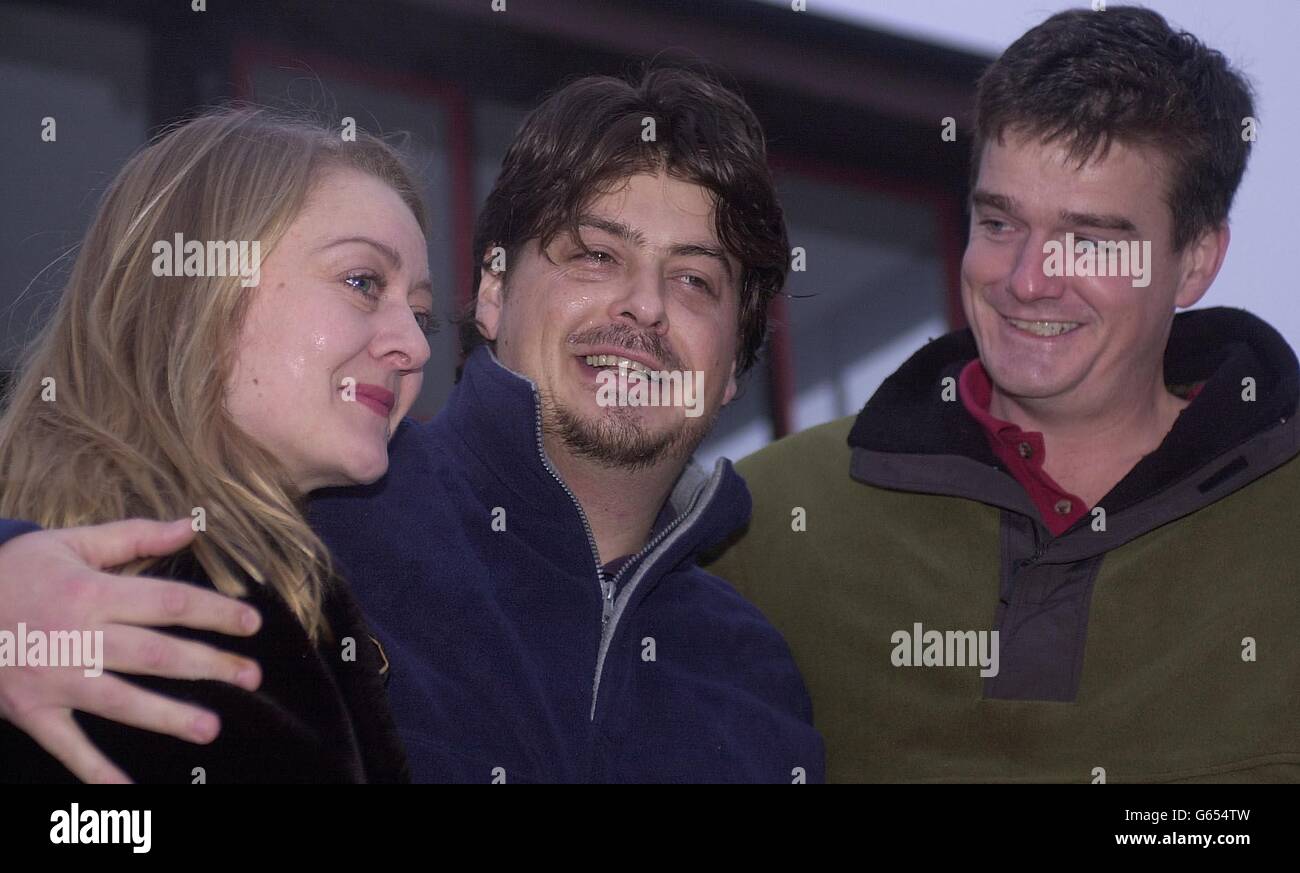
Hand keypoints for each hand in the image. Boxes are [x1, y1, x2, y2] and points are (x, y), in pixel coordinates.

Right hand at [0, 518, 262, 782]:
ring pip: (121, 702)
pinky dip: (95, 771)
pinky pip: (67, 746)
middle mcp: (77, 638)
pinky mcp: (30, 710)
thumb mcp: (71, 543)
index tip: (251, 623)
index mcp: (92, 594)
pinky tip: (127, 791)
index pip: (168, 603)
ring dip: (169, 717)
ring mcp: (54, 679)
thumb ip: (135, 537)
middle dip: (209, 666)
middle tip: (251, 677)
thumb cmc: (15, 570)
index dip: (214, 613)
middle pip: (156, 654)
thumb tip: (192, 526)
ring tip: (211, 728)